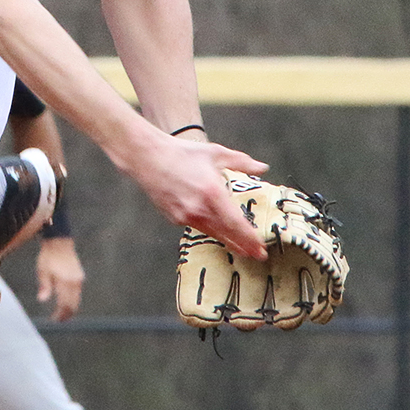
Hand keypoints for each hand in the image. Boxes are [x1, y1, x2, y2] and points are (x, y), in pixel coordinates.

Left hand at [35, 237, 84, 321]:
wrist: (59, 242)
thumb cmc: (48, 256)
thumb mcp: (42, 271)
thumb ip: (44, 286)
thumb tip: (42, 299)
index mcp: (65, 282)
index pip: (64, 304)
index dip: (60, 314)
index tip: (53, 320)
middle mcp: (74, 282)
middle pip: (73, 305)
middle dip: (66, 315)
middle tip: (58, 320)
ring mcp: (78, 279)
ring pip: (77, 300)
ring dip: (70, 308)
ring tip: (62, 314)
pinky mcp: (79, 277)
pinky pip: (78, 293)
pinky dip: (73, 301)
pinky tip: (66, 303)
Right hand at [131, 133, 269, 260]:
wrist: (147, 158)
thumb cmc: (181, 153)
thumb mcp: (215, 153)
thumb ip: (241, 162)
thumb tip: (262, 168)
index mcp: (212, 192)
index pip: (236, 223)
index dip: (249, 238)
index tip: (260, 247)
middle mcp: (199, 208)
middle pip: (226, 234)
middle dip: (244, 246)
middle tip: (258, 255)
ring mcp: (185, 216)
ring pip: (212, 233)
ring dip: (228, 241)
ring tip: (241, 248)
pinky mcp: (175, 218)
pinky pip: (197, 226)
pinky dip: (209, 228)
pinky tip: (216, 228)